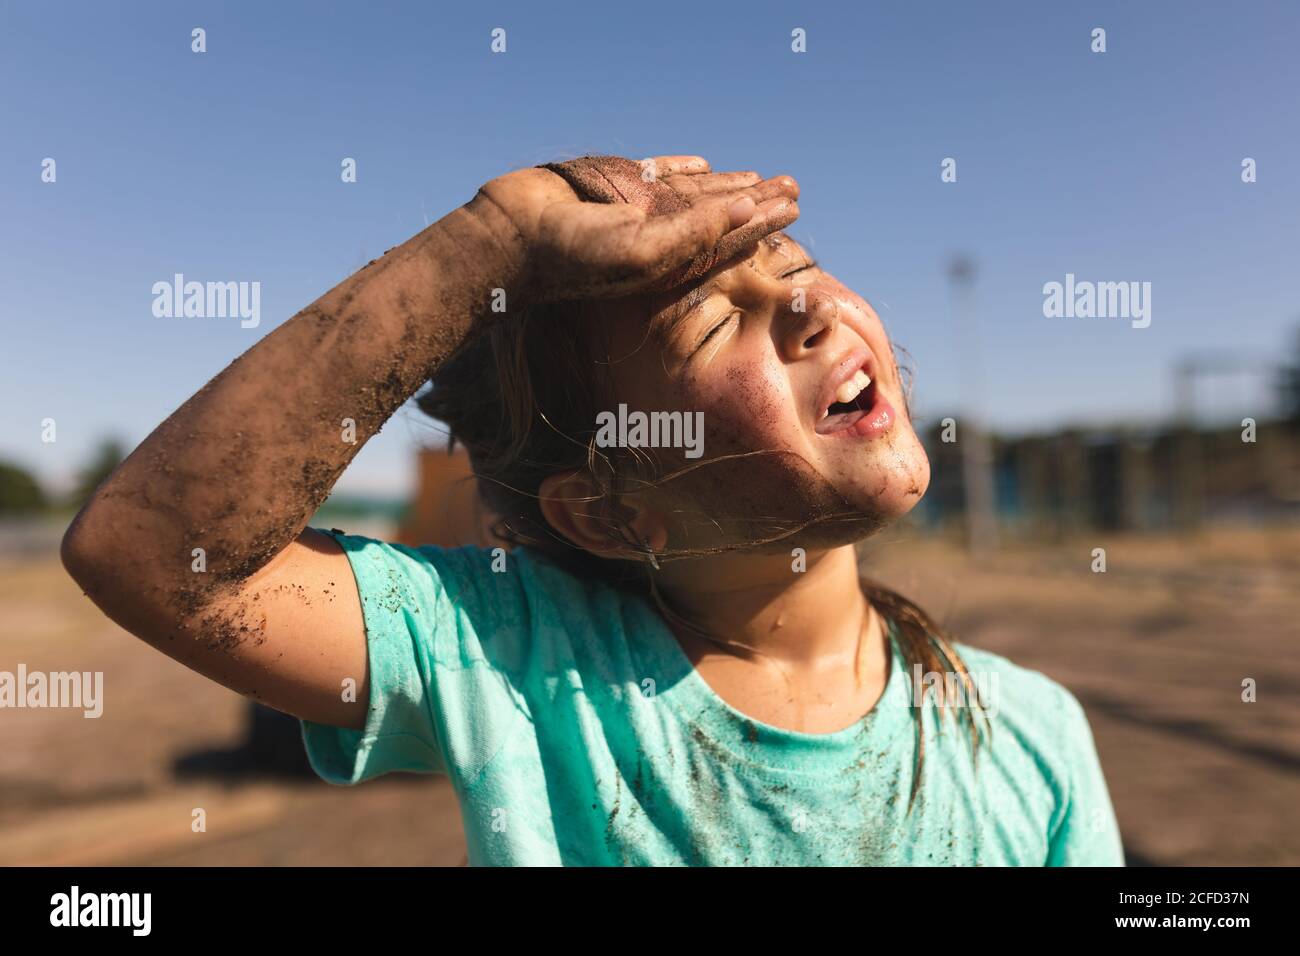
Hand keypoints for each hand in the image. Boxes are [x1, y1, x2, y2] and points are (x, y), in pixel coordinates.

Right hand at [468, 155, 799, 304]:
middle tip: (794, 189)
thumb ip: (698, 232)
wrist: (512, 237)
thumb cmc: (574, 256)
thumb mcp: (645, 251)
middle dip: (757, 203)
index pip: (727, 238)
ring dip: (730, 185)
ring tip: (765, 178)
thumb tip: (749, 207)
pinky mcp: (614, 183)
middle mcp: (659, 234)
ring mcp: (637, 208)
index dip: (762, 223)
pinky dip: (682, 169)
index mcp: (671, 259)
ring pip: (695, 193)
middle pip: (720, 215)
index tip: (795, 208)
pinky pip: (656, 174)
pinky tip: (705, 165)